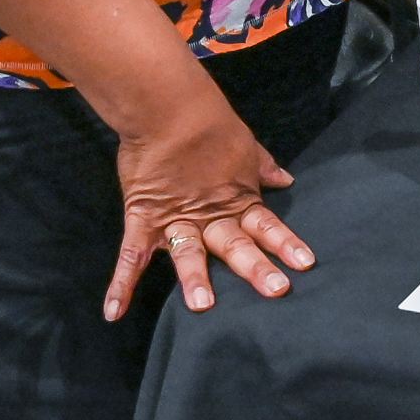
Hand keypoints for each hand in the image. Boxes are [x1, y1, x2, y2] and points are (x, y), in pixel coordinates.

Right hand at [105, 93, 314, 320]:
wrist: (170, 108)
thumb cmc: (211, 126)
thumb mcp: (245, 147)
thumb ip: (263, 168)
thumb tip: (285, 179)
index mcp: (236, 199)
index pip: (266, 226)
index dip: (285, 244)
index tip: (305, 263)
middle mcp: (210, 215)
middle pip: (236, 245)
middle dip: (255, 268)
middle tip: (276, 289)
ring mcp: (176, 218)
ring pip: (189, 254)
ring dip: (195, 278)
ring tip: (202, 305)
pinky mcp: (144, 218)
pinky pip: (131, 255)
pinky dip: (121, 283)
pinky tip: (114, 311)